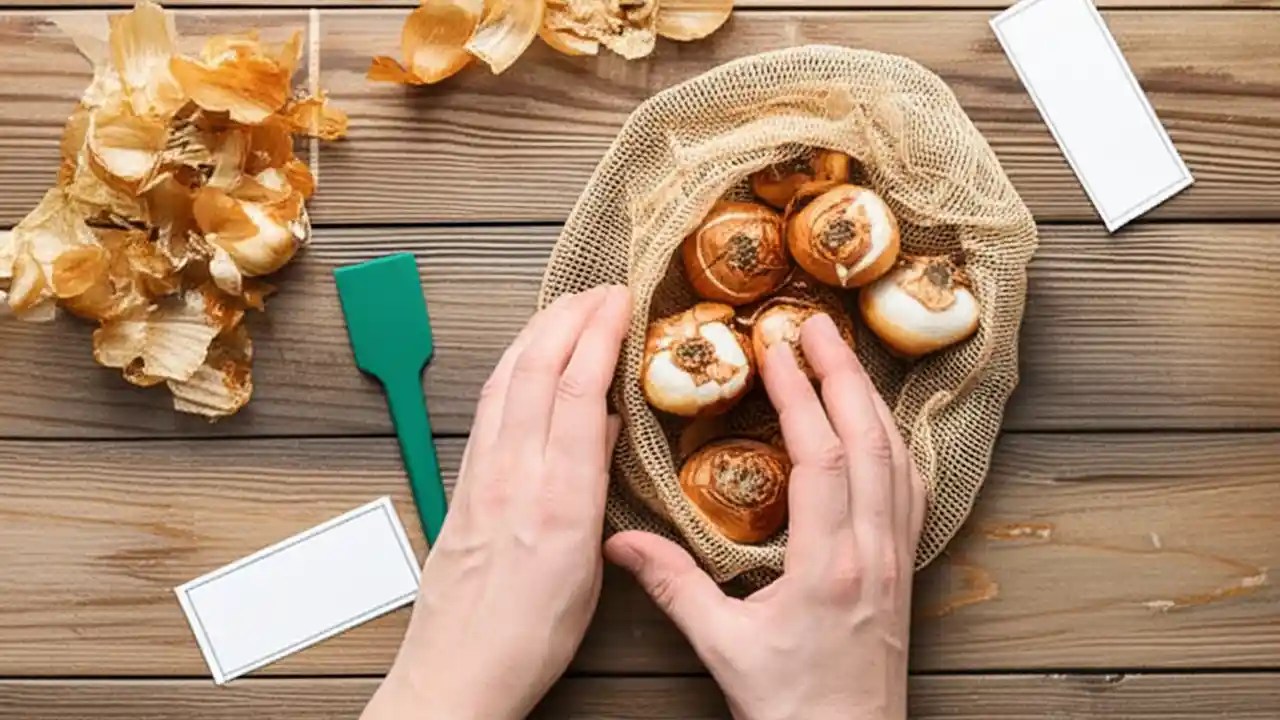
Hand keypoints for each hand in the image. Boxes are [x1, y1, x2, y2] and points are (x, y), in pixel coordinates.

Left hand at [362, 285, 632, 719]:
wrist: (458, 672)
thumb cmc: (530, 639)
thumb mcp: (589, 569)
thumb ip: (595, 491)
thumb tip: (602, 431)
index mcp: (559, 500)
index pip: (578, 389)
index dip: (598, 334)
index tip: (620, 300)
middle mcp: (515, 475)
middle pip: (536, 369)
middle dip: (568, 315)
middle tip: (599, 288)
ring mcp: (482, 474)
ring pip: (505, 379)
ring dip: (537, 332)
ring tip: (565, 307)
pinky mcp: (464, 483)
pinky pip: (487, 407)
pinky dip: (511, 368)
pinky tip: (524, 361)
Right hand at [605, 313, 925, 719]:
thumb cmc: (791, 710)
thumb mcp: (723, 648)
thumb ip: (674, 587)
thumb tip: (619, 542)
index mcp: (830, 567)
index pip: (822, 457)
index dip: (801, 395)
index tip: (776, 350)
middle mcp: (874, 554)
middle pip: (870, 441)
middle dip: (844, 374)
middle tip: (817, 323)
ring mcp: (897, 561)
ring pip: (897, 460)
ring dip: (872, 401)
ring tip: (845, 358)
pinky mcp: (904, 573)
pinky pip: (911, 491)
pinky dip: (895, 445)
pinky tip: (881, 430)